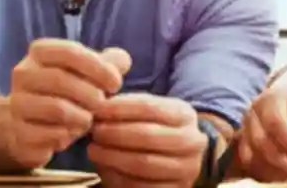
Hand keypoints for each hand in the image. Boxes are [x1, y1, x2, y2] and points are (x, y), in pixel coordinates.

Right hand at [5, 39, 131, 168]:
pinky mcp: (19, 132)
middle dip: (91, 95)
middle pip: (61, 80)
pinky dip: (68, 135)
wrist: (30, 123)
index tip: (116, 83)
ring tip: (88, 119)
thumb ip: (108, 64)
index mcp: (40, 52)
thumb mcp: (87, 74)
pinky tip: (70, 133)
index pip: (70, 52)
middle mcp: (23, 74)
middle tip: (103, 106)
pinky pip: (51, 134)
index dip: (97, 67)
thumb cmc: (65, 92)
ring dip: (81, 117)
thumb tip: (123, 59)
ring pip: (57, 109)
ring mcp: (17, 103)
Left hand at [90, 93, 205, 187]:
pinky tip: (105, 169)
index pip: (149, 107)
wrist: (179, 156)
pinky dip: (118, 177)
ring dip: (113, 157)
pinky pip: (142, 186)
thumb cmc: (156, 128)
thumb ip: (127, 108)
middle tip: (95, 132)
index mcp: (185, 115)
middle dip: (115, 134)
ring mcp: (187, 169)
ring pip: (144, 164)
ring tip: (94, 150)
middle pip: (147, 136)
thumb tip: (99, 109)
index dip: (120, 108)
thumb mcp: (149, 112)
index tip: (98, 110)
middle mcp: (192, 142)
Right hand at [236, 74, 286, 180]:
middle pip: (260, 140)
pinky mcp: (240, 136)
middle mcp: (253, 111)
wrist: (282, 96)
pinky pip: (245, 155)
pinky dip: (260, 165)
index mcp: (270, 99)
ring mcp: (244, 124)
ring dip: (270, 165)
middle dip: (280, 160)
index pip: (277, 124)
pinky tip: (276, 170)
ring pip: (250, 151)